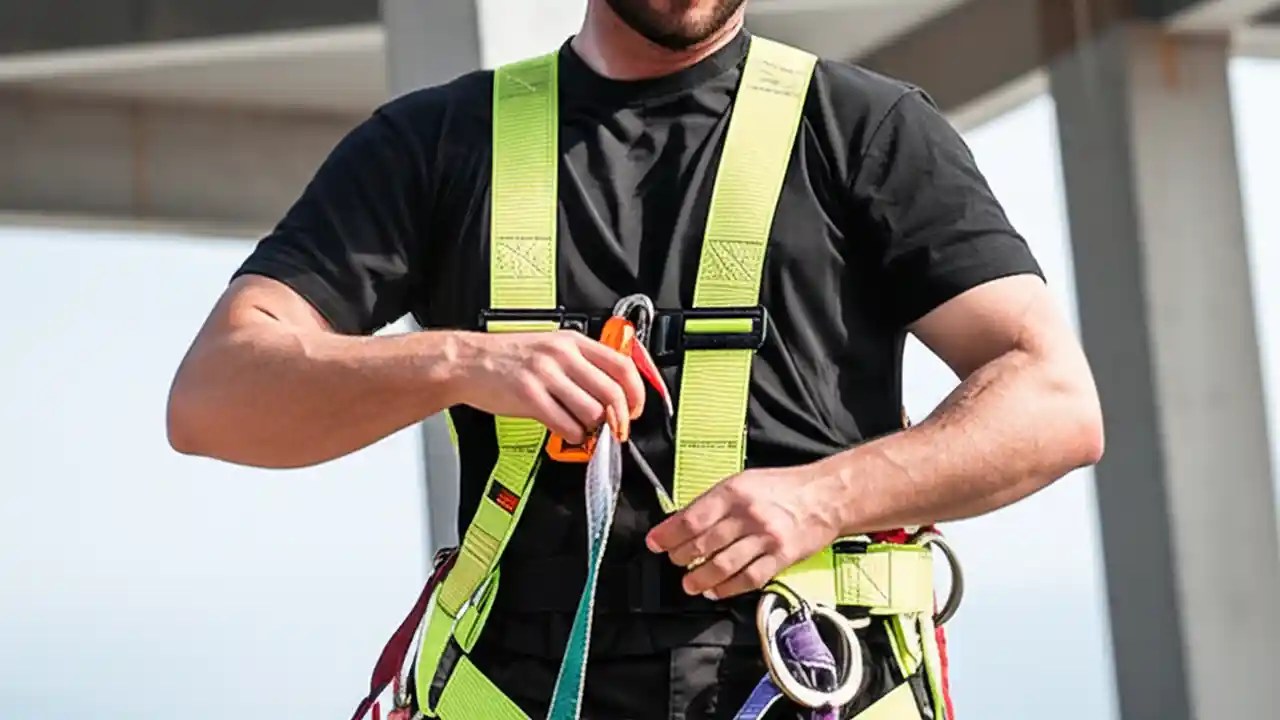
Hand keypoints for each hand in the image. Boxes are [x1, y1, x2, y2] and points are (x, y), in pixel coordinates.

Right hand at [453, 330, 645, 442]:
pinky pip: (566, 424)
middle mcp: (562, 356)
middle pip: (612, 392)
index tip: (635, 409)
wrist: (468, 362)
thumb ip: (581, 365)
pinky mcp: (530, 397)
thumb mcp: (551, 348)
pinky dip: (573, 435)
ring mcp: (546, 376)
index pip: (622, 366)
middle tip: (615, 429)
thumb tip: (612, 391)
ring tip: (585, 429)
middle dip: (620, 419)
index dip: (637, 393)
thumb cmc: (508, 357)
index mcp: (573, 342)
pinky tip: (568, 432)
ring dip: (594, 428)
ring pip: (593, 411)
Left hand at [644, 467, 842, 599]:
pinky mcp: (781, 558)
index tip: (656, 543)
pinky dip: (728, 589)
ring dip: (700, 578)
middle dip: (682, 557)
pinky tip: (715, 591)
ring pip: (723, 565)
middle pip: (704, 544)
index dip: (669, 535)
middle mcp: (748, 515)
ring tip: (689, 584)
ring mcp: (765, 538)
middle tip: (674, 561)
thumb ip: (716, 502)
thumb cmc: (782, 487)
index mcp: (734, 492)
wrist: (826, 496)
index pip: (692, 518)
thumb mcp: (744, 482)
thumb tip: (684, 522)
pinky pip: (748, 578)